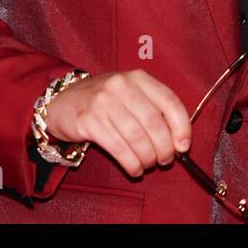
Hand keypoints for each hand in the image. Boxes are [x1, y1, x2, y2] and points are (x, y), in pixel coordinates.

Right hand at [43, 70, 191, 177]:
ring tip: (149, 165)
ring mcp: (104, 102)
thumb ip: (155, 109)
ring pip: (137, 138)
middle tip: (165, 160)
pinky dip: (131, 163)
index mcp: (139, 78)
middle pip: (154, 123)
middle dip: (164, 148)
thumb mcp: (131, 94)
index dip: (182, 126)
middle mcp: (122, 86)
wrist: (63, 101)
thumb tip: (180, 141)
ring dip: (147, 158)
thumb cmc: (106, 101)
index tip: (184, 146)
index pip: (170, 101)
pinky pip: (118, 148)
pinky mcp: (89, 121)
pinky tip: (134, 169)